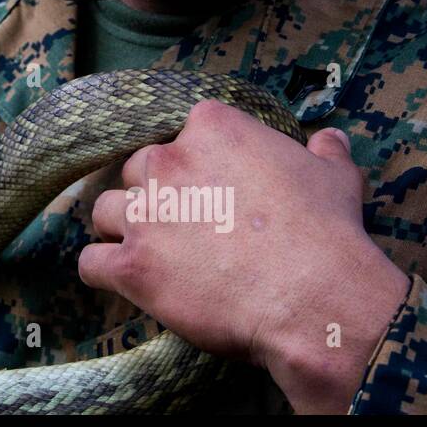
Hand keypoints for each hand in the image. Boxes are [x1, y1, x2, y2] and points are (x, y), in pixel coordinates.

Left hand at [78, 100, 409, 413]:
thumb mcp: (334, 177)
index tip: (208, 187)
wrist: (315, 298)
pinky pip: (91, 263)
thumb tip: (328, 138)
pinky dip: (101, 271)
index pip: (180, 134)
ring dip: (122, 229)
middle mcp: (167, 161)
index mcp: (211, 128)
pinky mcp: (132, 265)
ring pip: (107, 211)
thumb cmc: (328, 233)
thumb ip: (323, 151)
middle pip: (137, 171)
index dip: (191, 163)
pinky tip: (118, 279)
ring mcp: (145, 213)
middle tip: (179, 226)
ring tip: (148, 252)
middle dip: (153, 196)